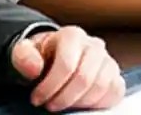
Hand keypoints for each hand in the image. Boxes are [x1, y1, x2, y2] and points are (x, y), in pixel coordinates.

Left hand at [10, 26, 124, 111]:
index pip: (66, 64)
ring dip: (79, 103)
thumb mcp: (24, 53)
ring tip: (63, 104)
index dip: (50, 86)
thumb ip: (24, 57)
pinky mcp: (116, 76)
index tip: (37, 98)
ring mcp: (108, 61)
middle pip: (85, 78)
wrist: (55, 57)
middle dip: (64, 98)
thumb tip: (34, 68)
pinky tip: (80, 104)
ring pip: (101, 87)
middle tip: (50, 105)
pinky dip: (97, 104)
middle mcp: (94, 45)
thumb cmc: (41, 56)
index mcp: (72, 35)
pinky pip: (115, 93)